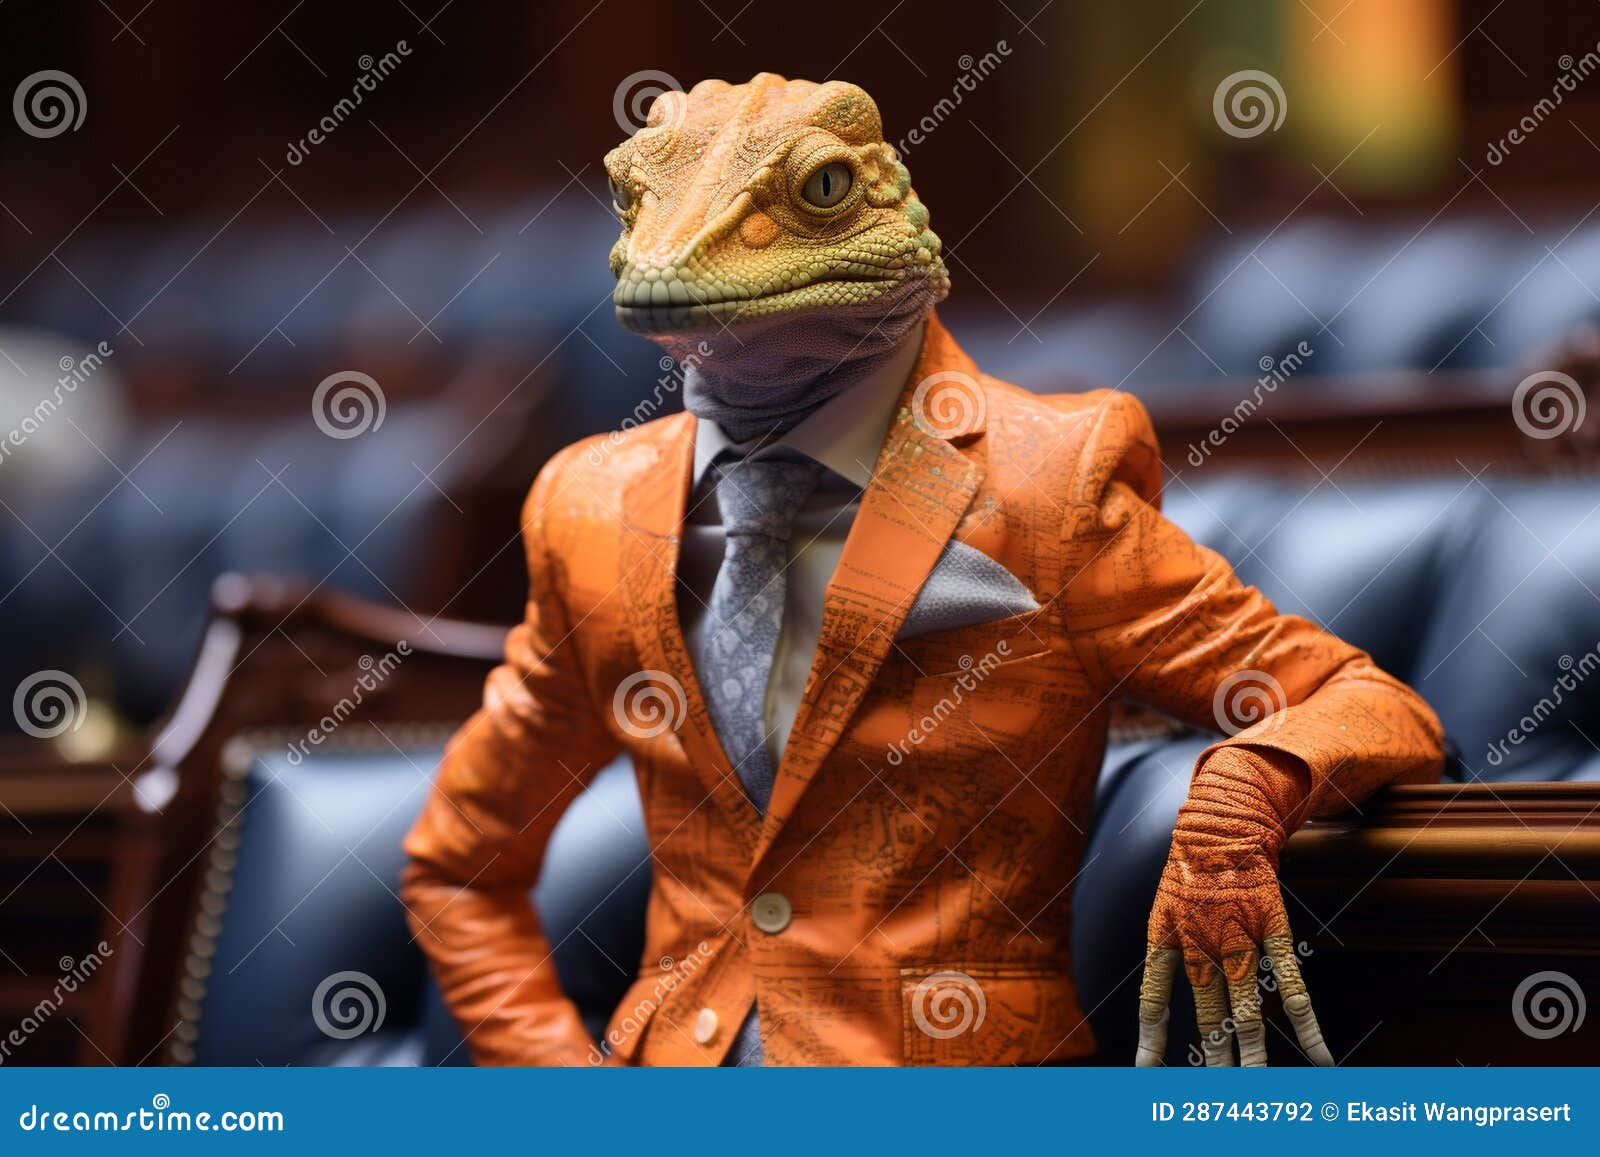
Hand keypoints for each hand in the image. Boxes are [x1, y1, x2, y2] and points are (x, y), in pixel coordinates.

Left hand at [1134, 748, 1332, 1066]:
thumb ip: (1174, 946)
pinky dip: (1305, 1023)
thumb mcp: (1165, 904)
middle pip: (1206, 1016)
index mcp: (1166, 938)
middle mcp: (1199, 945)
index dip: (1150, 1038)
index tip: (1145, 1074)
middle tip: (1215, 1094)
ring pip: (1246, 1011)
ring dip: (1251, 1053)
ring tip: (1257, 1087)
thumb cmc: (1193, 864)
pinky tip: (1319, 1054)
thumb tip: (1175, 981)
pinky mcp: (1271, 929)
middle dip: (1211, 1058)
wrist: (1223, 820)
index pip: (1153, 1000)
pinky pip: (1290, 985)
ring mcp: (1237, 939)